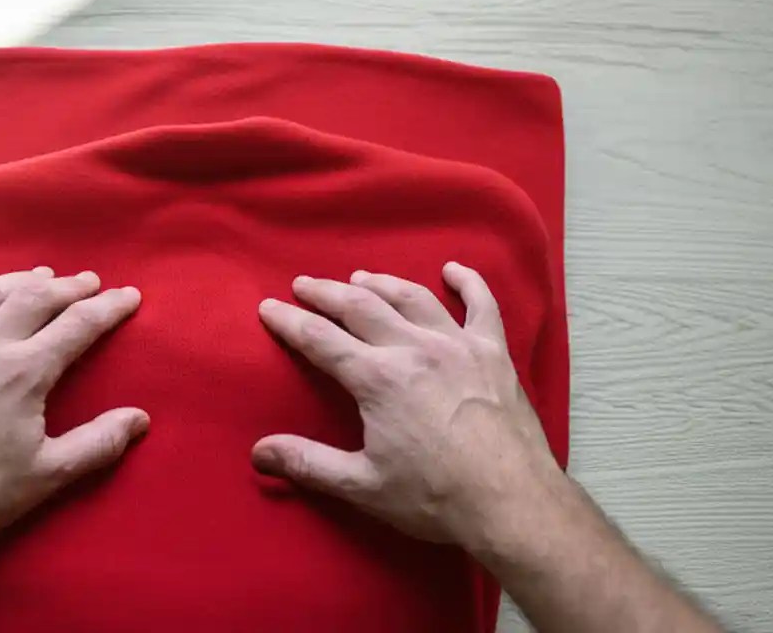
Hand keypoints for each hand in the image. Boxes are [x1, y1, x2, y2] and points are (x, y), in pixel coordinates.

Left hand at [0, 254, 148, 555]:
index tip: (129, 296)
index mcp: (24, 372)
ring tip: (42, 277)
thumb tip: (140, 418)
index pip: (78, 325)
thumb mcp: (49, 473)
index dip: (109, 307)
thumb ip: (98, 442)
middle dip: (69, 287)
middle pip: (36, 298)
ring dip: (20, 280)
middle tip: (90, 283)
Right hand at [251, 262, 561, 547]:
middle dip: (326, 293)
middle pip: (360, 306)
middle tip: (303, 285)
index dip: (289, 321)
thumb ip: (308, 464)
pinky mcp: (494, 354)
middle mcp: (415, 348)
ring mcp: (458, 345)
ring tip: (359, 277)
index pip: (320, 339)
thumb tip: (259, 453)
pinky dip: (468, 283)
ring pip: (412, 297)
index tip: (268, 307)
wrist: (513, 502)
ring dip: (381, 283)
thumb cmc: (436, 497)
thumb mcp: (363, 486)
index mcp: (378, 378)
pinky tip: (454, 270)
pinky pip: (481, 306)